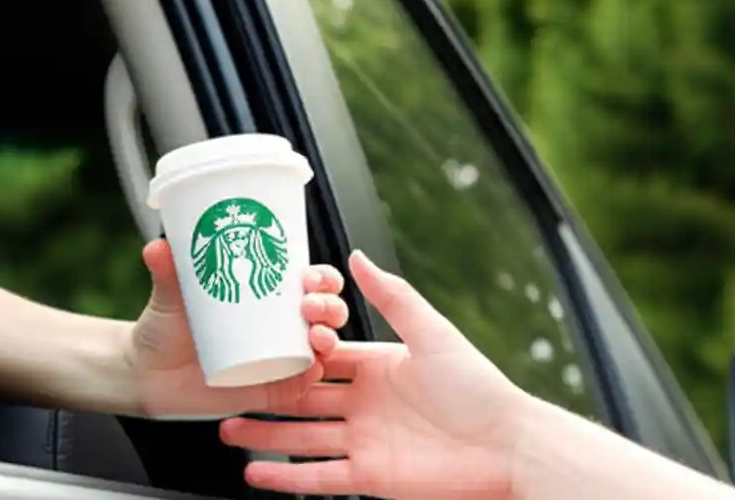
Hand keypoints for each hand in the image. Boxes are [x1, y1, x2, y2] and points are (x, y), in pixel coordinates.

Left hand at [127, 240, 349, 417]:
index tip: (307, 277)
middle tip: (310, 306)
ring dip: (329, 338)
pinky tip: (312, 368)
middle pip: (327, 311)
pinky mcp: (273, 389)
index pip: (313, 280)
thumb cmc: (167, 327)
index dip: (323, 277)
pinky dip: (313, 375)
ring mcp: (282, 358)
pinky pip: (303, 384)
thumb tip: (157, 246)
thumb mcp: (171, 296)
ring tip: (315, 336)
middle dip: (330, 306)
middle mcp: (283, 325)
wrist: (149, 374)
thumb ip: (167, 271)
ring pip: (322, 346)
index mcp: (270, 295)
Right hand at [218, 251, 526, 499]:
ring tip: (227, 428)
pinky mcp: (370, 477)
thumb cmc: (479, 388)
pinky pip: (319, 477)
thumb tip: (356, 257)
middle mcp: (365, 404)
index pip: (323, 357)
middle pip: (303, 398)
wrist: (508, 446)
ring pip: (302, 438)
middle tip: (226, 387)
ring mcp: (365, 442)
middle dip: (265, 394)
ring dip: (264, 436)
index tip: (256, 339)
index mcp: (378, 367)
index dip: (291, 350)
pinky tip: (255, 473)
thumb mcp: (431, 333)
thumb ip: (393, 296)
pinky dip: (286, 477)